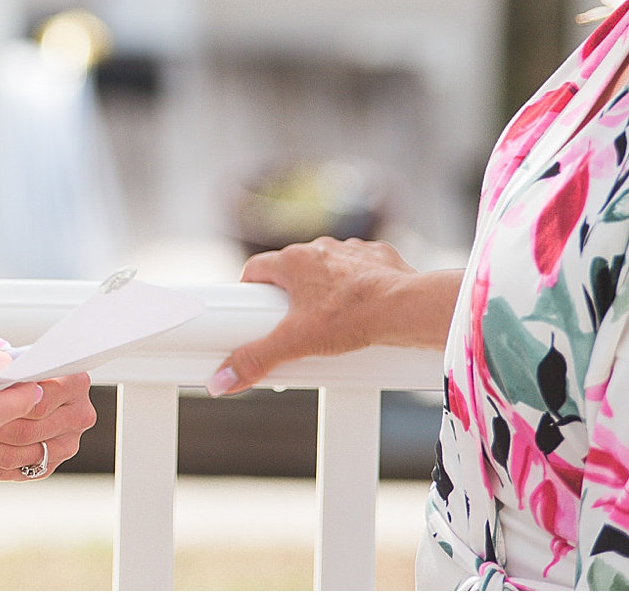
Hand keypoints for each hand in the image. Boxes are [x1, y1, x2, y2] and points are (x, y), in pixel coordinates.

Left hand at [0, 371, 96, 480]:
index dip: (3, 402)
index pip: (38, 402)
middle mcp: (79, 414)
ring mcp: (67, 443)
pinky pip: (14, 470)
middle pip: (28, 431)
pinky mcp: (50, 464)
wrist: (22, 383)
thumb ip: (5, 361)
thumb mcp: (10, 353)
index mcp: (76, 381)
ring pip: (18, 454)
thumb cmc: (13, 365)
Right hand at [208, 237, 423, 395]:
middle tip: (293, 322)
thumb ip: (256, 359)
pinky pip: (361, 267)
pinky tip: (363, 307)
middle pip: (292, 268)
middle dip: (289, 293)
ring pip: (328, 266)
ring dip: (325, 286)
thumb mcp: (296, 343)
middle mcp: (319, 249)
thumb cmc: (353, 317)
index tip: (251, 307)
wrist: (407, 307)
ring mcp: (351, 251)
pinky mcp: (379, 257)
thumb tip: (221, 380)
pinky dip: (359, 284)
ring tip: (331, 318)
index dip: (250, 289)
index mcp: (293, 261)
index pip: (256, 268)